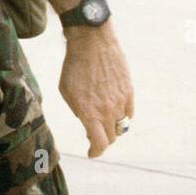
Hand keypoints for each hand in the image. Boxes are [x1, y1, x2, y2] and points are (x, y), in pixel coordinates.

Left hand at [59, 25, 134, 157]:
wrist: (92, 42)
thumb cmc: (74, 66)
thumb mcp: (66, 91)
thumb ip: (78, 110)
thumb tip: (88, 123)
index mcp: (89, 112)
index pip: (100, 143)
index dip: (96, 151)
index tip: (92, 152)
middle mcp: (108, 110)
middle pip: (111, 137)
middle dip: (102, 140)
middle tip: (94, 135)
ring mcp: (121, 101)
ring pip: (121, 126)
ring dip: (112, 128)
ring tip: (102, 121)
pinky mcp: (129, 92)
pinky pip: (129, 112)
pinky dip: (121, 115)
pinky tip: (113, 110)